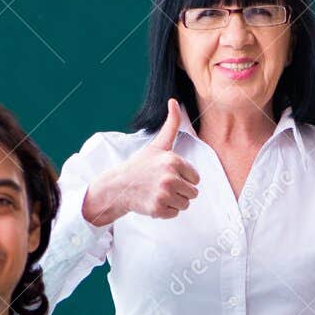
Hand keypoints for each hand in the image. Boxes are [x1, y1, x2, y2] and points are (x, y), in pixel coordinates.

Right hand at [82, 98, 200, 224]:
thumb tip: (174, 101)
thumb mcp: (157, 144)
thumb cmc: (140, 165)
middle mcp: (169, 177)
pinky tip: (154, 200)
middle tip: (162, 185)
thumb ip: (171, 125)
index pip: (196, 178)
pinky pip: (175, 213)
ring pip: (185, 204)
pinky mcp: (158, 208)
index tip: (169, 174)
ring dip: (174, 201)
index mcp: (173, 160)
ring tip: (158, 192)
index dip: (184, 178)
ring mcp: (163, 194)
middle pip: (193, 192)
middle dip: (180, 190)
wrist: (118, 185)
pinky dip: (166, 211)